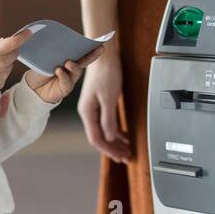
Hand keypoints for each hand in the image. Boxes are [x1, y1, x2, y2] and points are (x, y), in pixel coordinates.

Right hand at [0, 28, 32, 93]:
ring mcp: (3, 74)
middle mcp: (1, 63)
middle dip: (12, 48)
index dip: (23, 36)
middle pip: (15, 53)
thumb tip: (2, 41)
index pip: (13, 43)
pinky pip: (5, 73)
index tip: (28, 32)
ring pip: (11, 63)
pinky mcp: (2, 82)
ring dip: (6, 60)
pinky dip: (1, 70)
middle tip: (2, 49)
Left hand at [24, 44, 104, 104]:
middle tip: (100, 48)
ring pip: (77, 71)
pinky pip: (67, 82)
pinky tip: (59, 70)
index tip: (101, 41)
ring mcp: (69, 78)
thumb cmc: (38, 70)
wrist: (31, 87)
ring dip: (74, 66)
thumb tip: (59, 41)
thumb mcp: (45, 58)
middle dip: (93, 54)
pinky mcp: (65, 88)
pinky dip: (63, 76)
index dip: (92, 46)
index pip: (81, 51)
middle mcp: (72, 68)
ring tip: (68, 62)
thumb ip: (53, 52)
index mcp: (69, 58)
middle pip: (85, 60)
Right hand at [77, 46, 130, 161]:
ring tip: (126, 150)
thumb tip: (110, 137)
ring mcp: (93, 108)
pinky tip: (123, 136)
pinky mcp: (99, 103)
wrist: (102, 55)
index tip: (120, 157)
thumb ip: (108, 119)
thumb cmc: (105, 73)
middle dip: (113, 149)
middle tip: (126, 157)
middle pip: (100, 137)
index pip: (96, 138)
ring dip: (115, 142)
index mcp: (87, 112)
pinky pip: (106, 123)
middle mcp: (88, 112)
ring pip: (104, 131)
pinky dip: (115, 131)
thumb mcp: (109, 98)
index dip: (109, 150)